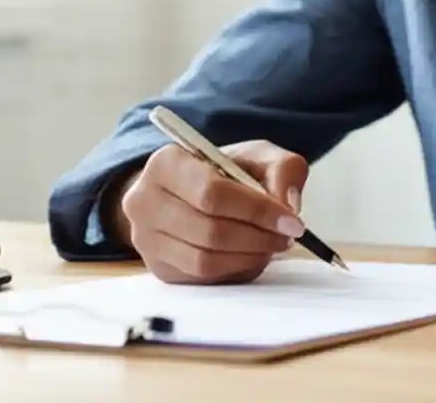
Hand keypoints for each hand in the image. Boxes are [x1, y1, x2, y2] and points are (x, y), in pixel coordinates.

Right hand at [116, 140, 308, 283]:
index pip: (212, 193)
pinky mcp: (158, 267)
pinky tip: (251, 254)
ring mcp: (146, 238)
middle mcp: (144, 201)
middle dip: (258, 236)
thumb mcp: (257, 156)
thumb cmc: (224, 172)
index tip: (291, 220)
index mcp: (165, 163)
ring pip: (206, 260)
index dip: (257, 210)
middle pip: (210, 230)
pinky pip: (203, 277)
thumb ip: (283, 169)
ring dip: (250, 256)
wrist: (190, 192)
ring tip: (272, 244)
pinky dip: (236, 268)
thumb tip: (288, 204)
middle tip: (287, 235)